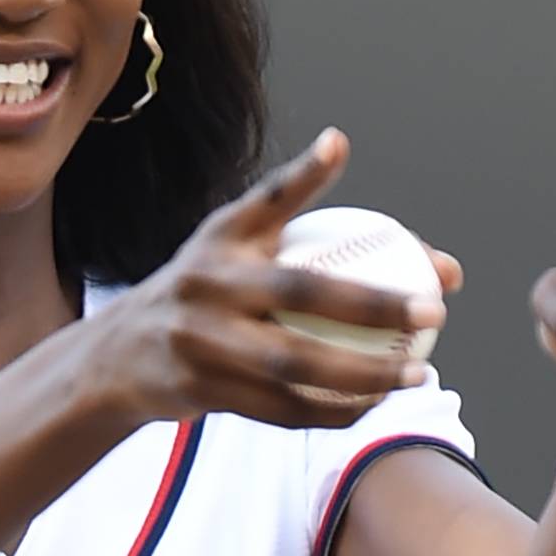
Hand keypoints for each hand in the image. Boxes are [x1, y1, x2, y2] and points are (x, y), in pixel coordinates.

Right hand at [83, 128, 462, 432]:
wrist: (121, 356)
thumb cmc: (202, 286)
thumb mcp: (229, 235)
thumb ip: (289, 200)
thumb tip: (339, 142)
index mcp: (219, 242)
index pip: (269, 201)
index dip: (306, 175)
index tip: (348, 155)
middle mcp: (208, 288)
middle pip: (301, 296)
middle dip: (374, 306)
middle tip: (433, 314)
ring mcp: (204, 343)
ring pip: (295, 366)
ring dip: (361, 376)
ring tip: (414, 374)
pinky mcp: (206, 392)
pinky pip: (282, 410)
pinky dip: (330, 413)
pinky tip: (370, 407)